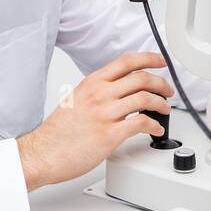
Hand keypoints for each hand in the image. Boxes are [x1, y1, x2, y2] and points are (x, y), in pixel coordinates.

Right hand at [16, 52, 170, 189]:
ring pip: (145, 98)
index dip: (149, 58)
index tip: (161, 61)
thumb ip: (97, 92)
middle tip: (167, 90)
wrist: (43, 153)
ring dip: (162, 104)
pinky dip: (155, 125)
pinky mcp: (110, 134)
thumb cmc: (57, 132)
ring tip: (165, 110)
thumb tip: (117, 91)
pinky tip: (155, 129)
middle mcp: (100, 95)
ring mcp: (105, 114)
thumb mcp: (76, 99)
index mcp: (92, 83)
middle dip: (161, 83)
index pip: (126, 62)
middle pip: (141, 78)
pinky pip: (142, 123)